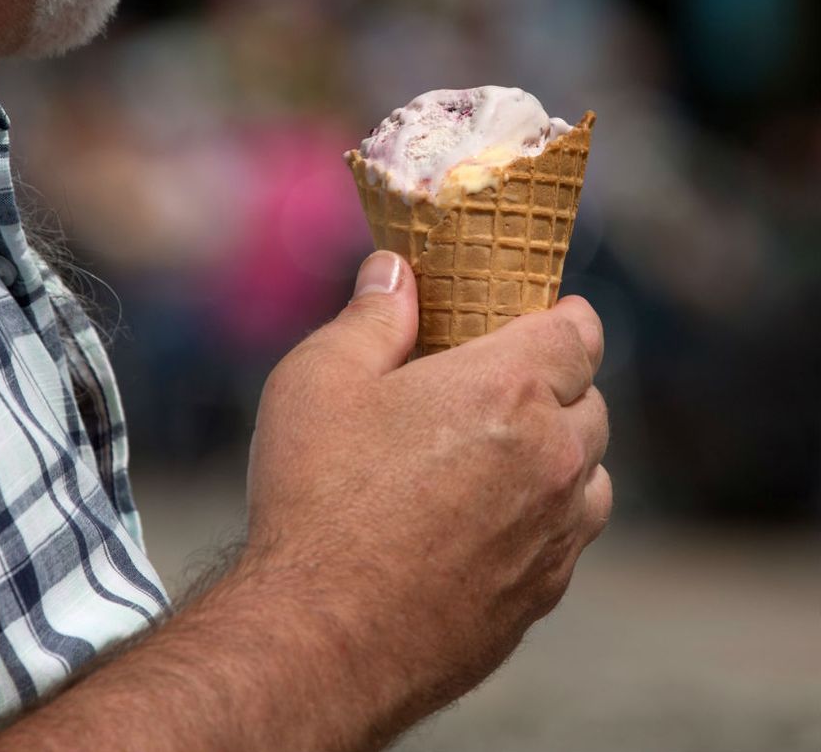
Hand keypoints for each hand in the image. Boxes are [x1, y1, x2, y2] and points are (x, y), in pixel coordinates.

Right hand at [246, 250, 610, 711]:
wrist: (323, 636)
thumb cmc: (316, 498)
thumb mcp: (319, 381)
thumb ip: (371, 316)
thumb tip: (395, 270)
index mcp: (507, 390)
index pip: (579, 333)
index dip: (564, 317)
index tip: (545, 314)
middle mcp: (552, 459)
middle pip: (592, 403)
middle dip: (558, 387)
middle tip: (501, 387)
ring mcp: (555, 535)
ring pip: (590, 476)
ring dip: (559, 457)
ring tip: (498, 459)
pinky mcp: (542, 595)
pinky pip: (566, 539)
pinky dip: (544, 518)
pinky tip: (485, 525)